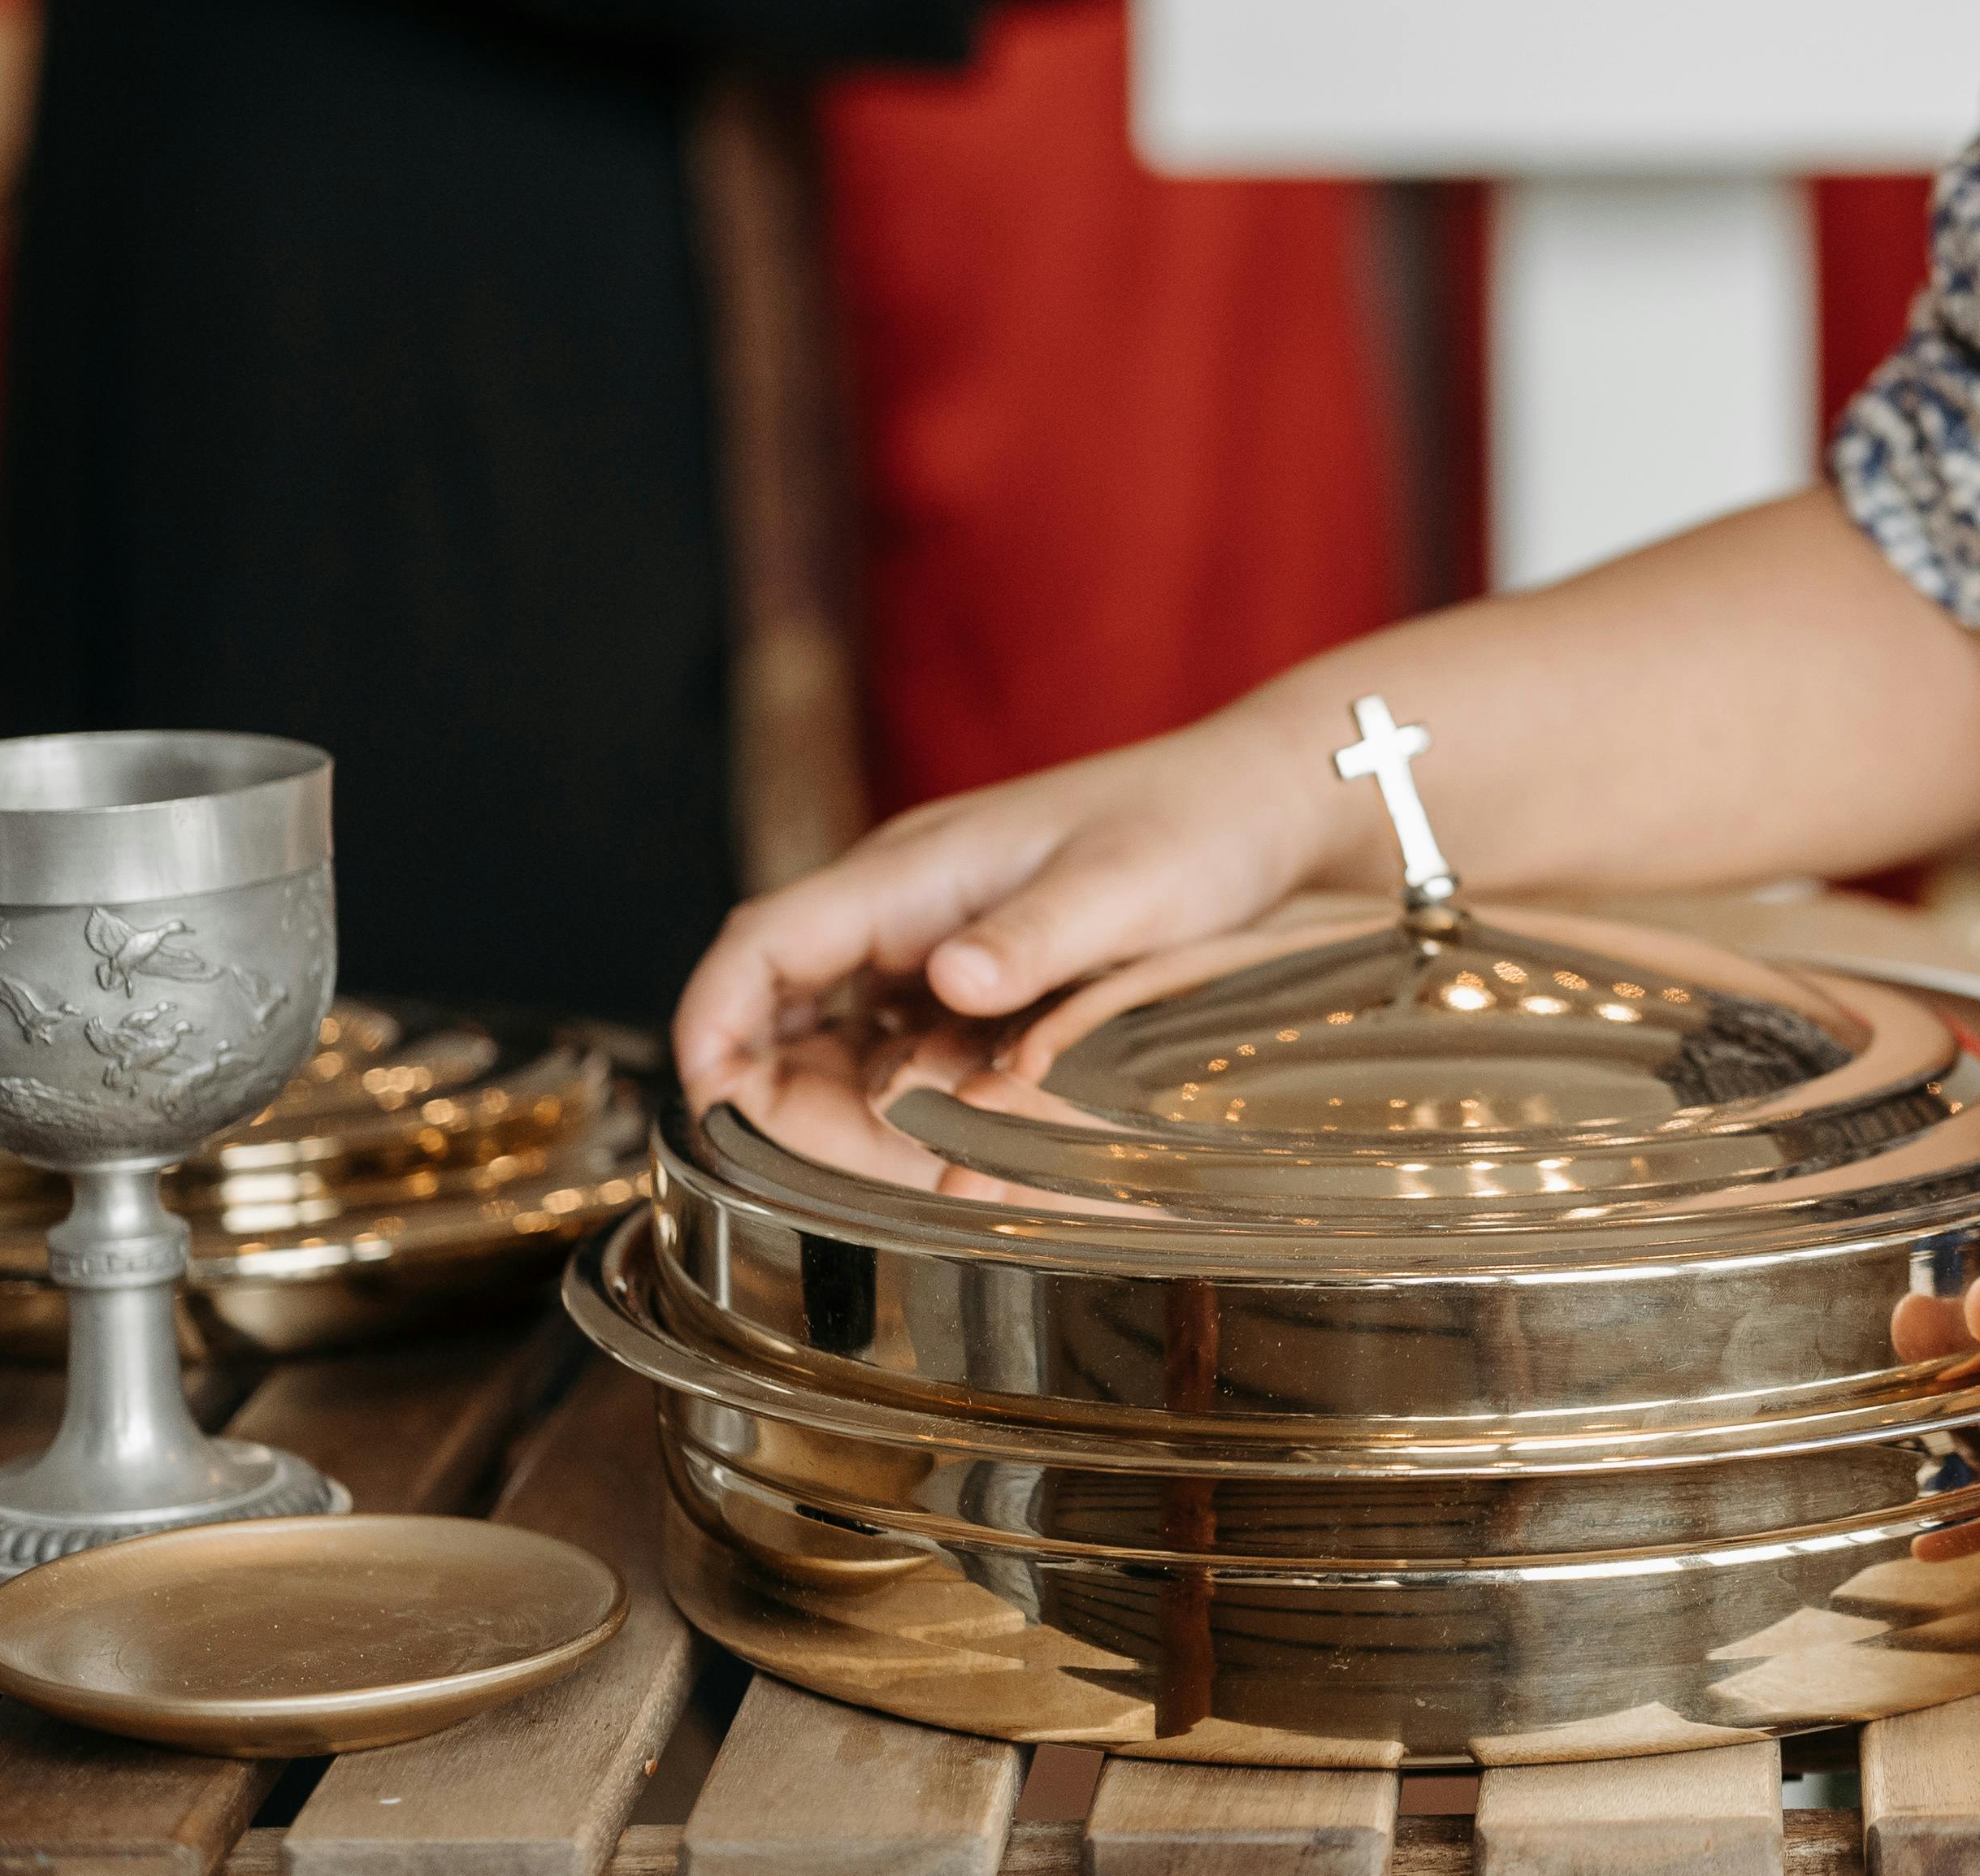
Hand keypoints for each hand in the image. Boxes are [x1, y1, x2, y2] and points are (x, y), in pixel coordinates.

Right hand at [669, 681, 1350, 1107]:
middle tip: (874, 1174)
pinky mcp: (985, 983)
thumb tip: (946, 979)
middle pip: (785, 1017)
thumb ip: (1033, 936)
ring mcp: (943, 947)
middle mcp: (910, 909)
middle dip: (791, 1105)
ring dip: (859, 1118)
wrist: (1269, 805)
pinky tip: (963, 1145)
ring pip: (845, 1049)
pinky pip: (912, 1056)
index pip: (763, 944)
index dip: (712, 1025)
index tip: (710, 1110)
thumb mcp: (1127, 883)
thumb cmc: (1199, 824)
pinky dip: (917, 1106)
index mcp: (915, 871)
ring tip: (931, 1171)